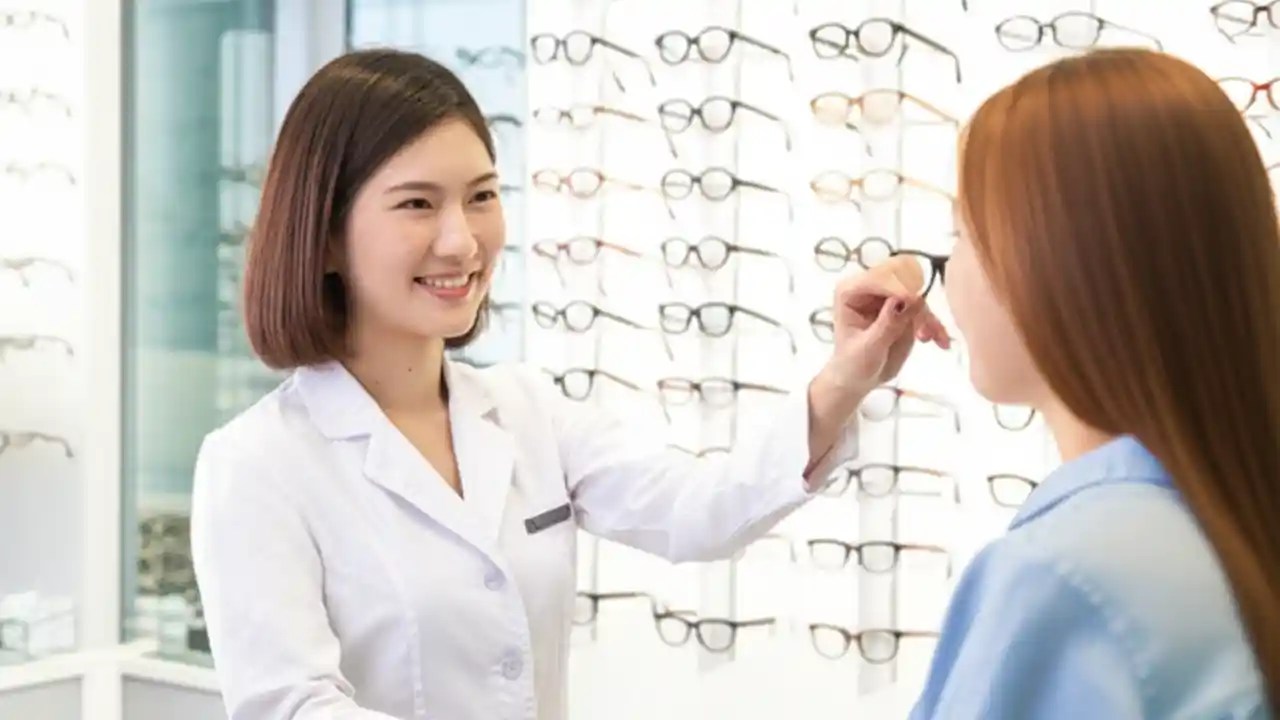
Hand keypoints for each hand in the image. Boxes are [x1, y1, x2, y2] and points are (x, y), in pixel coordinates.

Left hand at [817, 256, 951, 405]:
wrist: (858, 379)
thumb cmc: (853, 364)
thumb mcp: (869, 347)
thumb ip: (888, 324)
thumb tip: (908, 300)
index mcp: (851, 291)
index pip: (877, 278)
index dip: (897, 287)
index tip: (915, 301)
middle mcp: (870, 288)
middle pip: (902, 280)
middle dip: (917, 301)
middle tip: (924, 326)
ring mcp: (889, 297)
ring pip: (917, 295)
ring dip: (928, 316)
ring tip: (931, 338)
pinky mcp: (904, 309)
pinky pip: (925, 309)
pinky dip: (934, 323)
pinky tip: (940, 341)